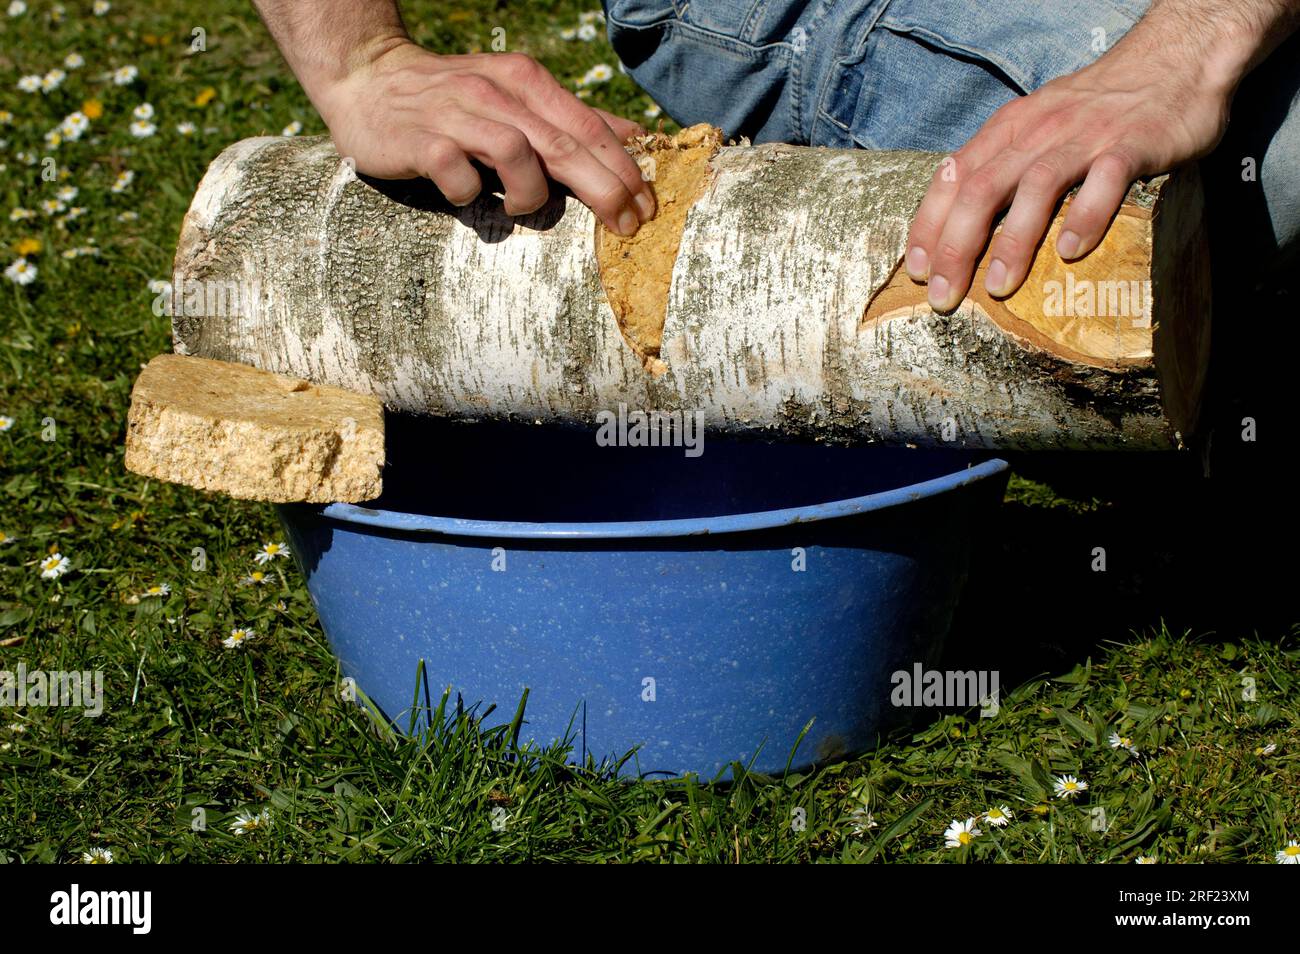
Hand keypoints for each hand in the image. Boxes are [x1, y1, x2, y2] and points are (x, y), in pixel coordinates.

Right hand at [316, 41, 655, 234]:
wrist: (366, 78)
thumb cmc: (451, 99)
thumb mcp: (515, 97)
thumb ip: (569, 118)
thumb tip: (633, 138)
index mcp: (524, 81)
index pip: (588, 126)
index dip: (624, 167)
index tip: (648, 205)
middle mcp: (495, 93)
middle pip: (564, 144)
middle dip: (604, 188)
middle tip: (627, 224)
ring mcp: (457, 115)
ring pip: (518, 154)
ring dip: (533, 193)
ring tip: (525, 208)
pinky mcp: (421, 140)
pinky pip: (458, 174)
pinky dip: (470, 192)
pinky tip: (467, 195)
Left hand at [904, 26, 1234, 310]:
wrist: (1175, 60)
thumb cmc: (1097, 107)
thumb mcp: (1038, 125)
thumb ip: (1004, 163)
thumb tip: (962, 222)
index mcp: (1009, 129)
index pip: (954, 176)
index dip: (928, 224)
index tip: (915, 269)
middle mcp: (1039, 131)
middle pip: (983, 188)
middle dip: (956, 246)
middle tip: (944, 294)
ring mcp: (1086, 136)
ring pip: (1036, 187)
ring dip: (1013, 241)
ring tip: (998, 286)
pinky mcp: (1133, 144)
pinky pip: (1104, 180)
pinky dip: (1086, 216)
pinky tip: (1072, 252)